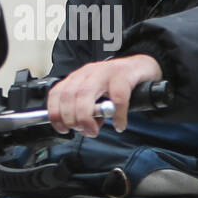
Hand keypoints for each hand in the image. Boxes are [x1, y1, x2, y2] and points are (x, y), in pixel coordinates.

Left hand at [47, 54, 162, 135]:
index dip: (56, 114)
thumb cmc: (119, 83)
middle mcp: (88, 73)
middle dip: (72, 118)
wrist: (141, 66)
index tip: (63, 129)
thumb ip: (90, 111)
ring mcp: (105, 72)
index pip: (57, 93)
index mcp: (78, 77)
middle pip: (69, 96)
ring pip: (85, 94)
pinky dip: (118, 115)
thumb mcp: (98, 95)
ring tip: (94, 130)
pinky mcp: (123, 75)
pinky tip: (120, 124)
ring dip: (86, 117)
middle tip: (83, 131)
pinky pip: (118, 98)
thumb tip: (86, 129)